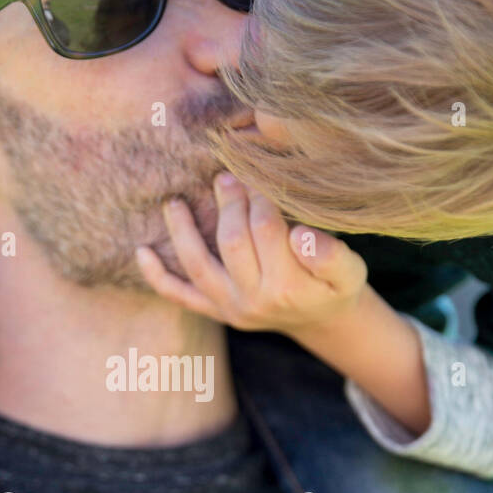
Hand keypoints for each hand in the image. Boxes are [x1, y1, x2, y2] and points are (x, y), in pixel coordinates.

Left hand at [135, 173, 366, 338]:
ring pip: (198, 265)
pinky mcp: (215, 311)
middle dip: (229, 203)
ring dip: (182, 231)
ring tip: (174, 201)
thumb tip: (301, 234)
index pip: (268, 229)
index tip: (262, 173)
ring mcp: (230, 308)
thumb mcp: (350, 273)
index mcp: (288, 287)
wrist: (319, 319)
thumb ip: (331, 256)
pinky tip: (141, 251)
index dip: (263, 195)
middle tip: (229, 176)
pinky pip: (181, 295)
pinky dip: (158, 276)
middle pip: (232, 241)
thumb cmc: (335, 286)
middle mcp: (253, 301)